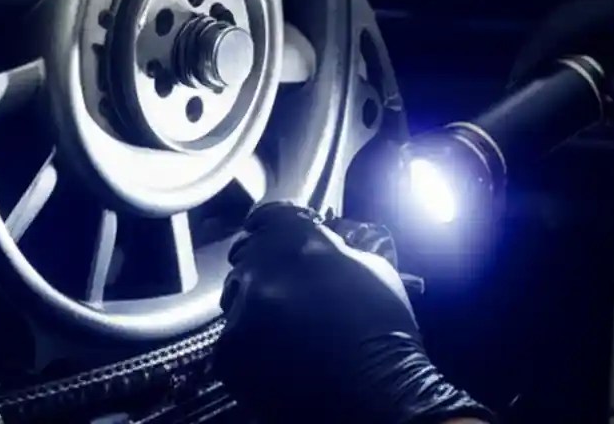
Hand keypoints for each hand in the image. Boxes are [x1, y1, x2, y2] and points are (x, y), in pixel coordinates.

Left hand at [214, 204, 491, 423]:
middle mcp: (260, 268)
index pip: (267, 215)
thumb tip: (322, 241)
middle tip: (290, 295)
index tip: (274, 236)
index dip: (272, 226)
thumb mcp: (374, 270)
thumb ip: (335, 248)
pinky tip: (279, 358)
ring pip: (237, 298)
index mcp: (297, 240)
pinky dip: (251, 346)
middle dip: (266, 271)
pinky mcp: (228, 349)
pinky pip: (232, 338)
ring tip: (287, 331)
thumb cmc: (384, 333)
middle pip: (249, 258)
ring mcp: (241, 310)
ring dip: (255, 307)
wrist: (376, 397)